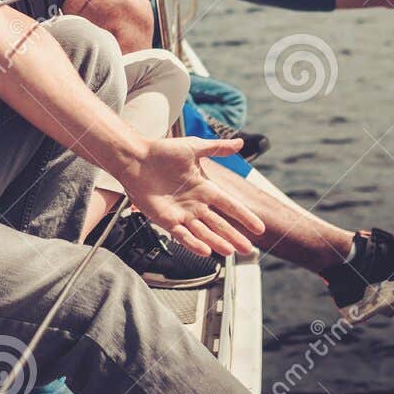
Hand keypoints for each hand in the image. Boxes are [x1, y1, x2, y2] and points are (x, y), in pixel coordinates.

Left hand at [120, 137, 263, 257]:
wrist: (135, 158)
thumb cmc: (161, 152)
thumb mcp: (193, 148)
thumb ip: (217, 148)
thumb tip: (240, 142)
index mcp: (204, 188)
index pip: (229, 205)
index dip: (244, 216)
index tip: (258, 228)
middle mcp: (195, 204)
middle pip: (219, 223)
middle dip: (234, 236)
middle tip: (248, 249)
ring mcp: (181, 213)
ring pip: (203, 232)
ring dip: (217, 242)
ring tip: (231, 251)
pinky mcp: (165, 219)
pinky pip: (182, 234)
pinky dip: (193, 243)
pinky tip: (205, 251)